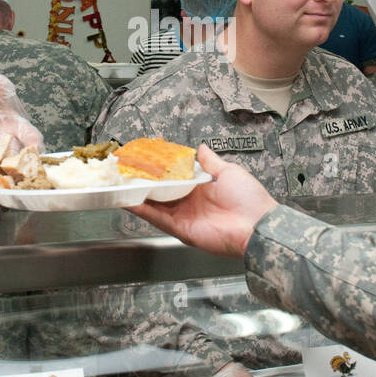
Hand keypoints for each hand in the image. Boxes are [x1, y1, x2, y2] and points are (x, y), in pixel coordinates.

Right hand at [126, 145, 276, 258]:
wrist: (256, 225)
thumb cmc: (249, 199)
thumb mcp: (229, 172)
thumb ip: (210, 162)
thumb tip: (201, 148)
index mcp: (200, 189)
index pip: (173, 177)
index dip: (158, 168)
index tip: (144, 157)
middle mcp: (189, 203)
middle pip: (159, 191)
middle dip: (142, 181)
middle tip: (125, 170)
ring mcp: (183, 216)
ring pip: (153, 204)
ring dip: (136, 195)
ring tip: (119, 183)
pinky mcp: (180, 228)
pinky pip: (156, 218)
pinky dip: (141, 210)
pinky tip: (127, 200)